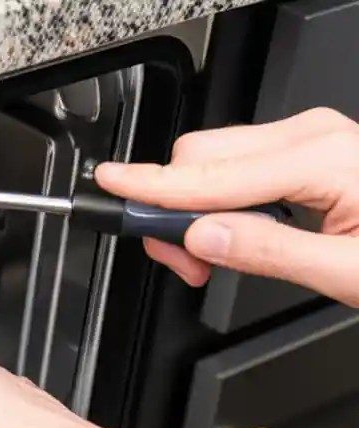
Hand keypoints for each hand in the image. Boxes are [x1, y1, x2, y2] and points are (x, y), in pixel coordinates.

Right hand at [95, 107, 358, 305]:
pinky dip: (216, 201)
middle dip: (173, 210)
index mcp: (325, 158)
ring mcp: (307, 138)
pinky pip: (235, 164)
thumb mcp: (348, 272)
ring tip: (209, 259)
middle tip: (184, 265)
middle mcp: (312, 136)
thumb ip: (270, 251)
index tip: (111, 187)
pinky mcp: (303, 149)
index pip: (214, 175)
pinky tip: (230, 233)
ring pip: (211, 160)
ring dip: (192, 210)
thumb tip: (203, 236)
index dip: (154, 188)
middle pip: (202, 157)